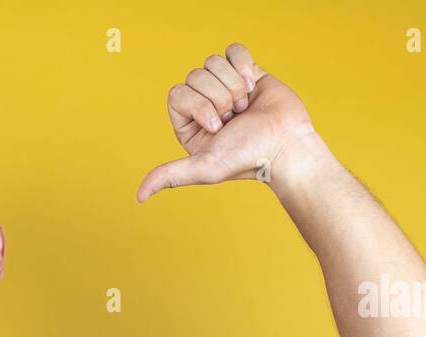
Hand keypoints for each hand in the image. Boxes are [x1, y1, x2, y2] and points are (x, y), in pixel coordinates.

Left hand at [136, 43, 316, 201]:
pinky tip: (252, 86)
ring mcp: (224, 86)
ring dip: (233, 85)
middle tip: (234, 118)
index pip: (177, 93)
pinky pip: (233, 51)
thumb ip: (170, 176)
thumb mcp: (204, 168)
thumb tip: (139, 197)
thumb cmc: (247, 158)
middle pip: (195, 76)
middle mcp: (203, 105)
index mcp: (188, 124)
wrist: (286, 145)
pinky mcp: (245, 71)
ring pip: (213, 62)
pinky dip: (244, 66)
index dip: (199, 105)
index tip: (218, 126)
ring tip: (245, 107)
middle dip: (218, 96)